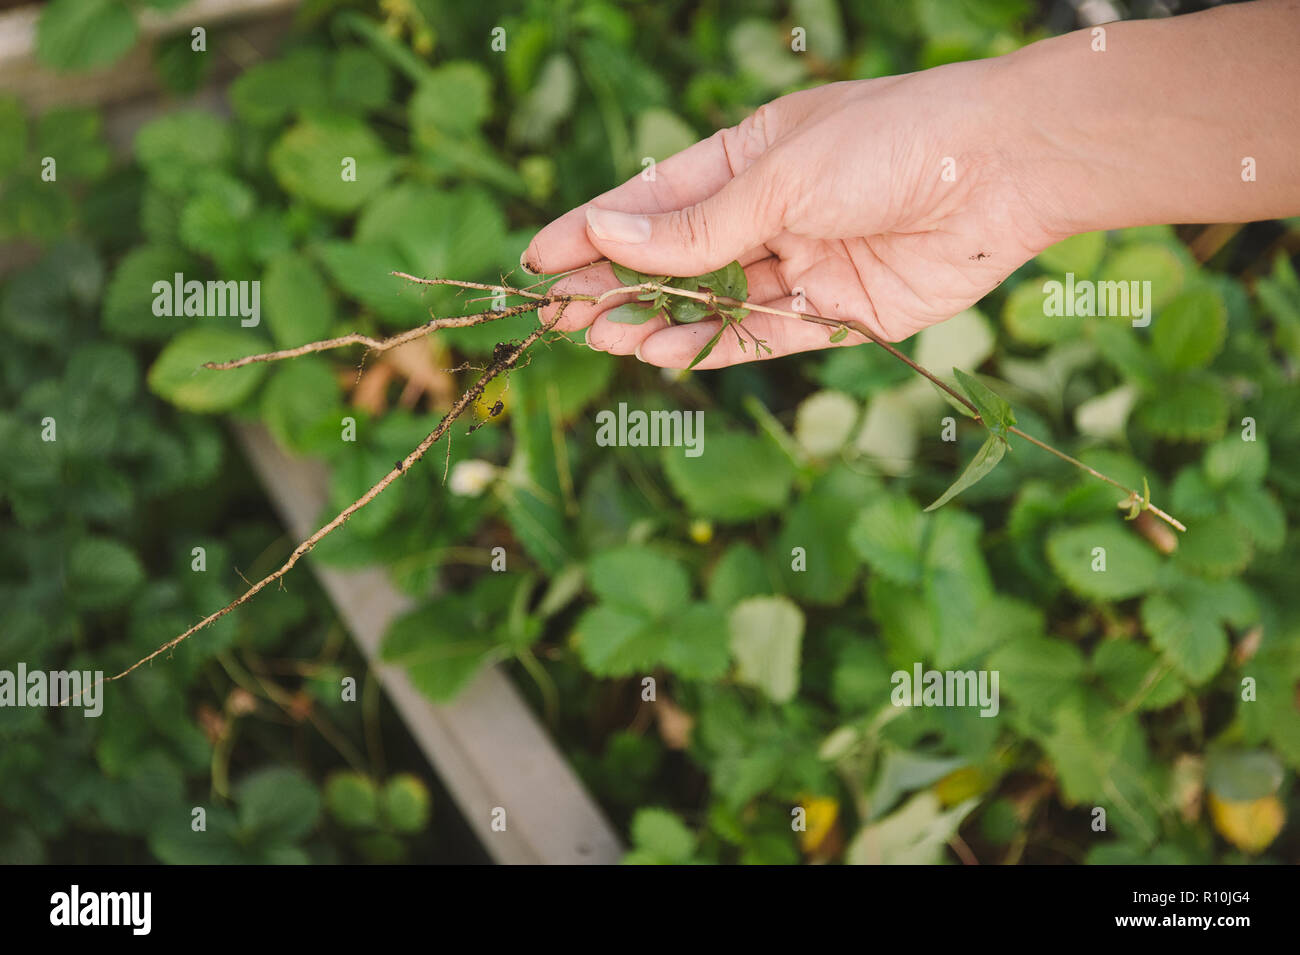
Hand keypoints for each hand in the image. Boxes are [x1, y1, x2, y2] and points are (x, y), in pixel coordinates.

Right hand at [522, 57, 1062, 369]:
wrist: (1008, 169)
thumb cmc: (892, 141)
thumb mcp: (780, 178)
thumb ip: (697, 225)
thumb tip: (604, 235)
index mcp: (749, 156)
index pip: (652, 200)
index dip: (591, 229)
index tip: (535, 259)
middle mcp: (771, 212)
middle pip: (673, 257)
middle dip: (613, 283)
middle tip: (555, 315)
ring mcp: (803, 264)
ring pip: (711, 303)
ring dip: (654, 321)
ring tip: (600, 339)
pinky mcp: (840, 312)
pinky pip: (763, 337)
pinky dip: (713, 347)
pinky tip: (663, 354)